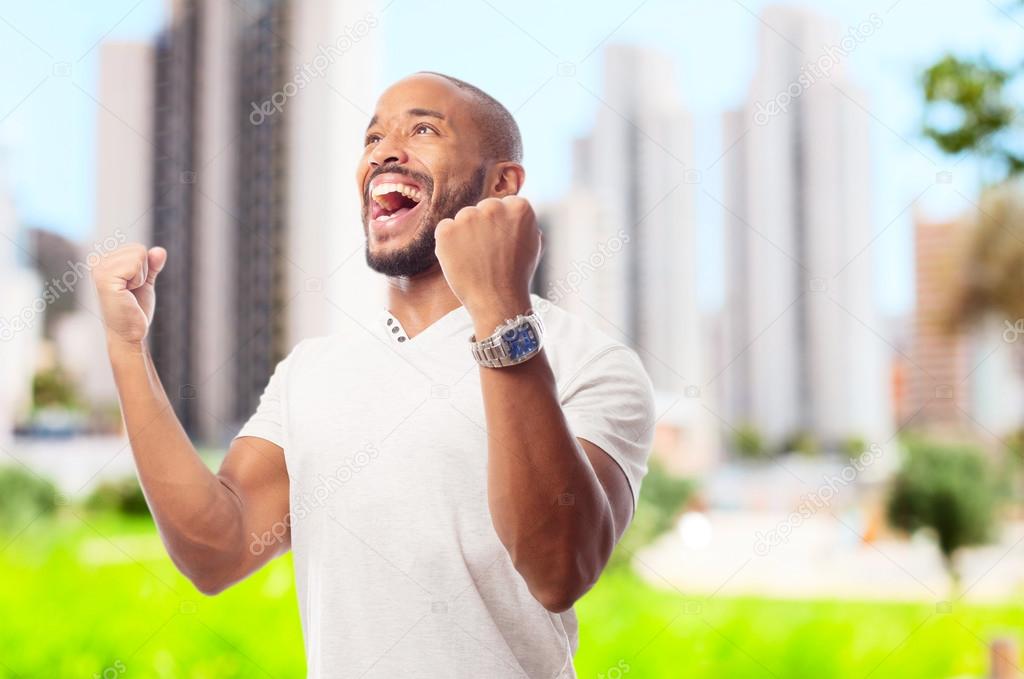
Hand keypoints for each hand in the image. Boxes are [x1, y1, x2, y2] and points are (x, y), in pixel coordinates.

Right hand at [91, 243, 166, 345]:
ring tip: (128, 293)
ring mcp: (99, 269)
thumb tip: (160, 250)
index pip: (137, 248)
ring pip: (139, 254)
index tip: (132, 287)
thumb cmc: (135, 309)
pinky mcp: (105, 278)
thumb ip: (151, 265)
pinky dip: (139, 280)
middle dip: (143, 271)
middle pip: (138, 248)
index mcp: (102, 261)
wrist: (129, 333)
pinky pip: (136, 264)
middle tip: (131, 292)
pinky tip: (126, 294)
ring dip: (140, 277)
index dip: (143, 269)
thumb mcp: (145, 282)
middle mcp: (96, 261)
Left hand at [434, 195, 541, 325]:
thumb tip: (515, 212)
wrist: (497, 300)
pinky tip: (461, 259)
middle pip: (483, 208)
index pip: (504, 205)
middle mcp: (493, 207)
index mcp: (519, 207)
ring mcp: (468, 217)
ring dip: (466, 234)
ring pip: (464, 219)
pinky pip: (445, 229)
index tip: (501, 241)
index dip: (501, 225)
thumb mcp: (534, 244)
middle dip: (483, 226)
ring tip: (475, 259)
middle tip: (487, 252)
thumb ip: (525, 223)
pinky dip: (448, 243)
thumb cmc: (517, 276)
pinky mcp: (447, 230)